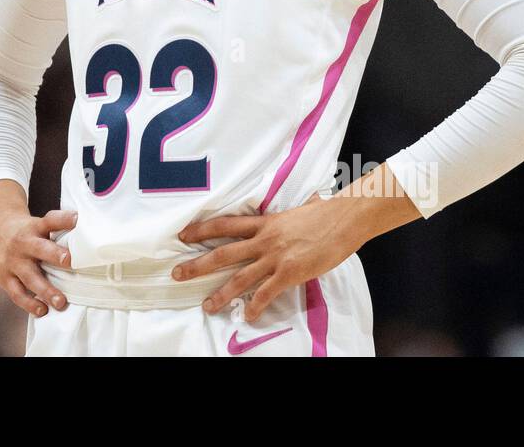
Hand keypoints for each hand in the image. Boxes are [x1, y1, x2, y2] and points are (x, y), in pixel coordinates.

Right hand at [0, 198, 77, 317]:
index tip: (76, 219)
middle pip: (39, 248)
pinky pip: (17, 293)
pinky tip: (42, 310)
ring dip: (46, 290)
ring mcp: (12, 261)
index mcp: (34, 227)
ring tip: (61, 302)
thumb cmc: (26, 230)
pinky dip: (29, 303)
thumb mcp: (39, 224)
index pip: (50, 221)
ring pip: (29, 277)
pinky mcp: (4, 277)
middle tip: (69, 262)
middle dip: (55, 256)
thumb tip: (87, 237)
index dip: (63, 219)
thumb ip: (59, 230)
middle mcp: (22, 243)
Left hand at [170, 193, 359, 322]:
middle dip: (198, 264)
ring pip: (240, 277)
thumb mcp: (297, 210)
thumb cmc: (326, 213)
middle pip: (223, 252)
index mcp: (265, 222)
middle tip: (177, 274)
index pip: (226, 224)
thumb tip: (292, 207)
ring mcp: (276, 256)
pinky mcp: (290, 272)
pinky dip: (255, 306)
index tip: (183, 234)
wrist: (346, 218)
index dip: (202, 229)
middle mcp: (264, 239)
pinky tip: (247, 316)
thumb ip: (284, 216)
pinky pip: (266, 293)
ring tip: (206, 306)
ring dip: (221, 293)